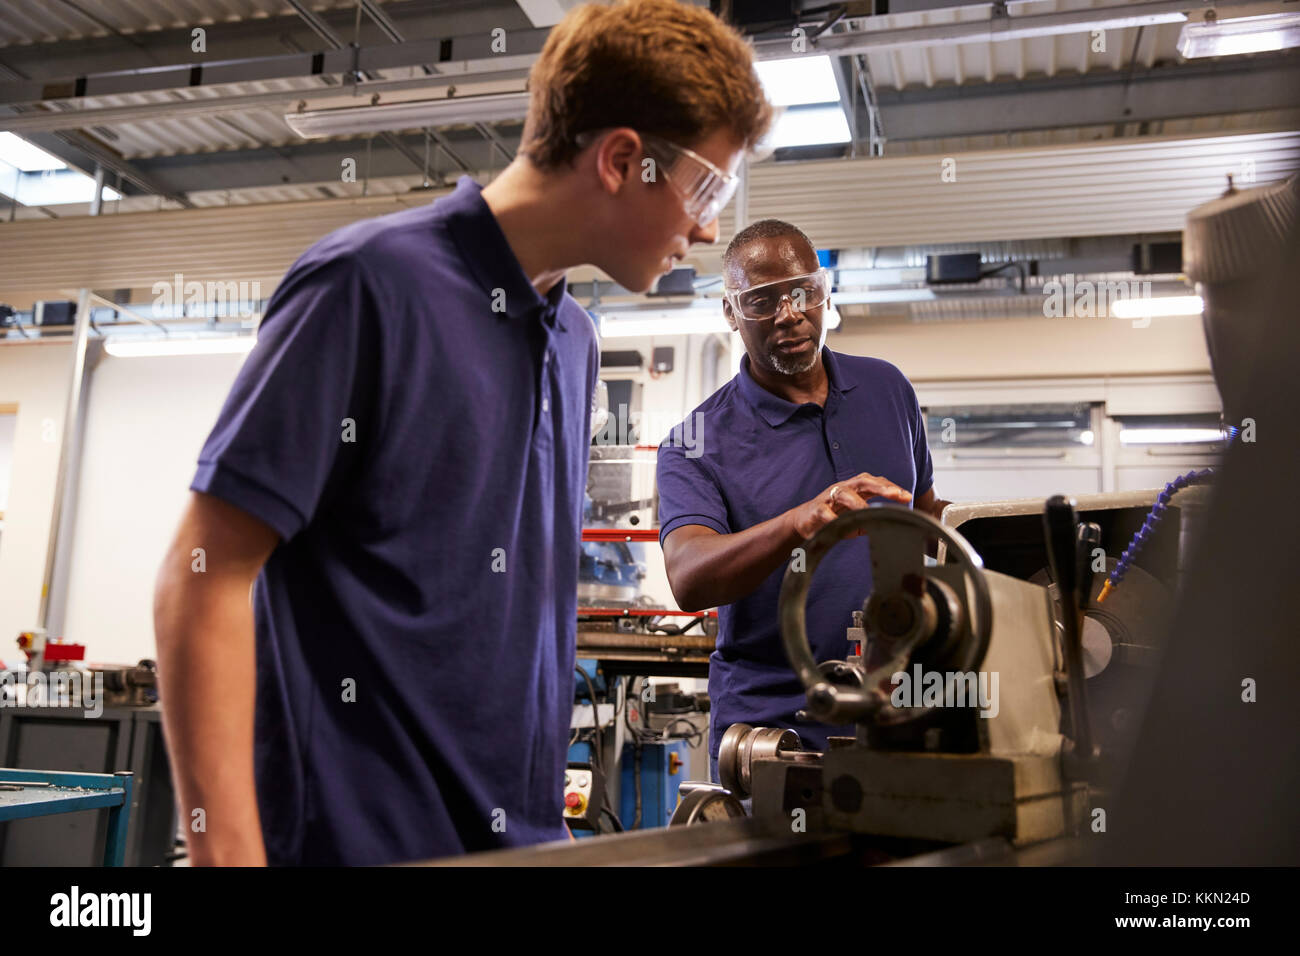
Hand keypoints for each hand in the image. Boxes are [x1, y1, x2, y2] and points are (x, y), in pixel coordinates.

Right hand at [788, 472, 911, 539]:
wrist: (803, 521)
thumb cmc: (833, 516)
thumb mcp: (856, 516)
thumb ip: (871, 518)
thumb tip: (889, 524)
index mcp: (855, 489)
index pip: (875, 483)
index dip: (891, 488)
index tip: (907, 496)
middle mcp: (843, 489)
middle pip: (862, 481)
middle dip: (880, 486)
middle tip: (895, 494)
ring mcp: (828, 497)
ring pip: (843, 493)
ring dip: (856, 502)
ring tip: (868, 511)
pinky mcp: (816, 510)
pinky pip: (824, 512)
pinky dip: (831, 518)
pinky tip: (839, 525)